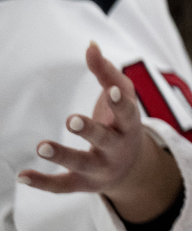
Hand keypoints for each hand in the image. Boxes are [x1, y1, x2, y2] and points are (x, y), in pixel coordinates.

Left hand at [18, 43, 182, 223]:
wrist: (131, 168)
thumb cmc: (121, 122)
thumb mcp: (121, 97)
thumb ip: (105, 71)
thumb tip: (90, 45)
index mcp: (129, 124)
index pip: (127, 112)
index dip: (118, 103)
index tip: (109, 90)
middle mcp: (118, 148)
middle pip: (105, 140)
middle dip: (90, 131)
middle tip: (72, 119)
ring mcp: (100, 167)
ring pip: (81, 163)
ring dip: (62, 155)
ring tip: (41, 146)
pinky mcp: (83, 183)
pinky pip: (63, 186)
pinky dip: (42, 182)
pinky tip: (21, 175)